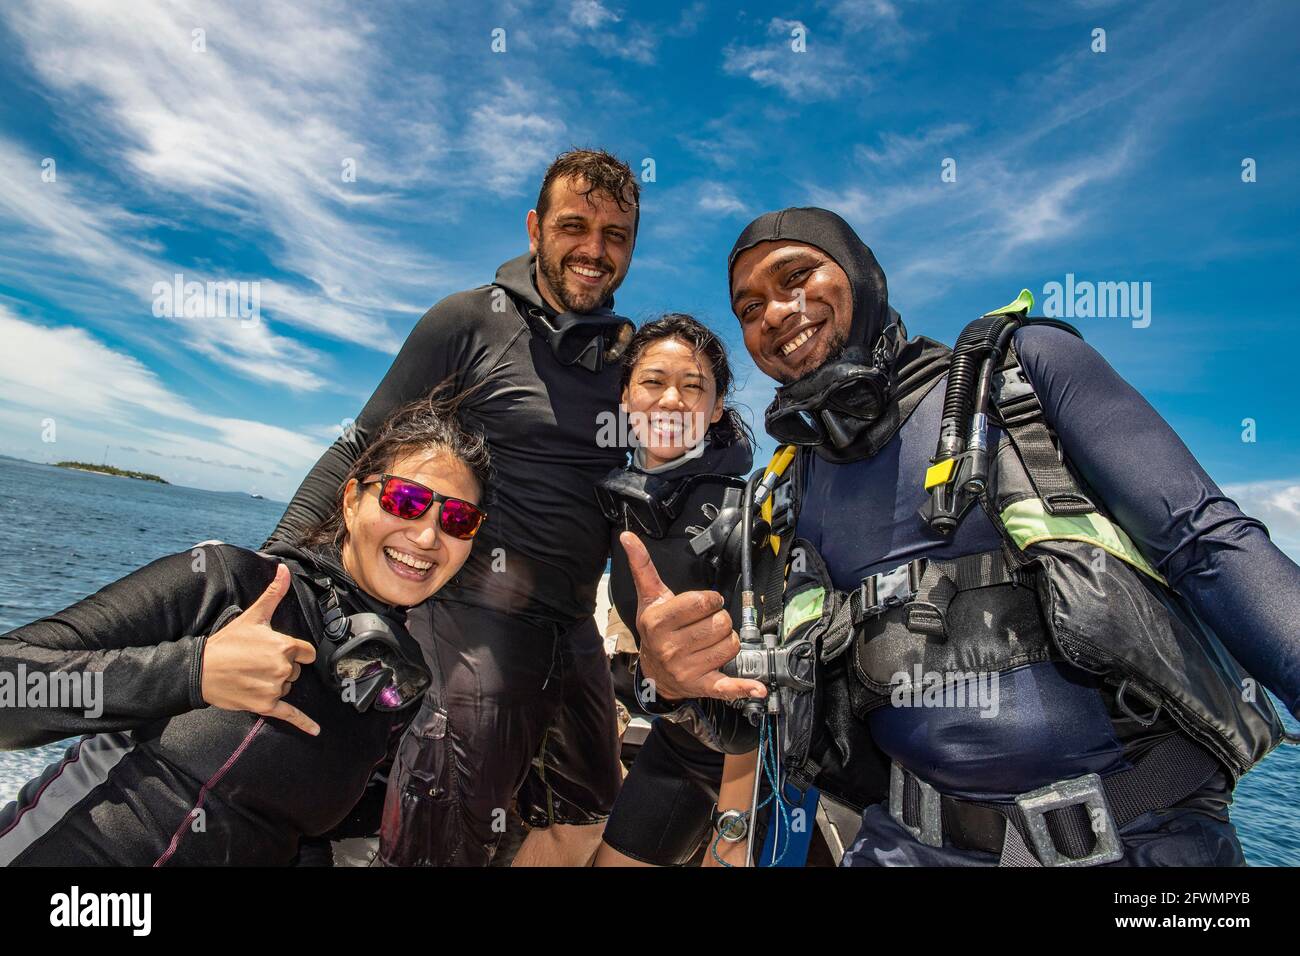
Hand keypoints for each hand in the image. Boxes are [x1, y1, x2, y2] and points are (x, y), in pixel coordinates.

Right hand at [201, 564, 319, 734]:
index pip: (305, 652)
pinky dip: (304, 724)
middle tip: (257, 662)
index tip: (277, 650)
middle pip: (296, 671)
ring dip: (275, 684)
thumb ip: (274, 593)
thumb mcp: (253, 615)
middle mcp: (282, 668)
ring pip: (287, 687)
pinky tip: (316, 732)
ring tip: (251, 675)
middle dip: (282, 667)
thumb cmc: (227, 642)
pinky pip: (290, 715)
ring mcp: (274, 688)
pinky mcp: (265, 706)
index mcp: (284, 646)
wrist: (200, 669)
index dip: (294, 651)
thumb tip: (283, 568)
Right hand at [621, 532, 765, 703]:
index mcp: (658, 622)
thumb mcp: (650, 598)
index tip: (704, 604)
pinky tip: (756, 688)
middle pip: (721, 622)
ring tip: (709, 642)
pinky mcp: (701, 685)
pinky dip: (743, 688)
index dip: (710, 600)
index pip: (703, 601)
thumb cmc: (656, 630)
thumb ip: (642, 567)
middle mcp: (670, 647)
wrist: (654, 671)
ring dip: (727, 640)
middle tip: (703, 626)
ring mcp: (685, 668)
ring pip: (731, 644)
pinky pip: (727, 686)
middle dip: (718, 620)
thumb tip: (628, 537)